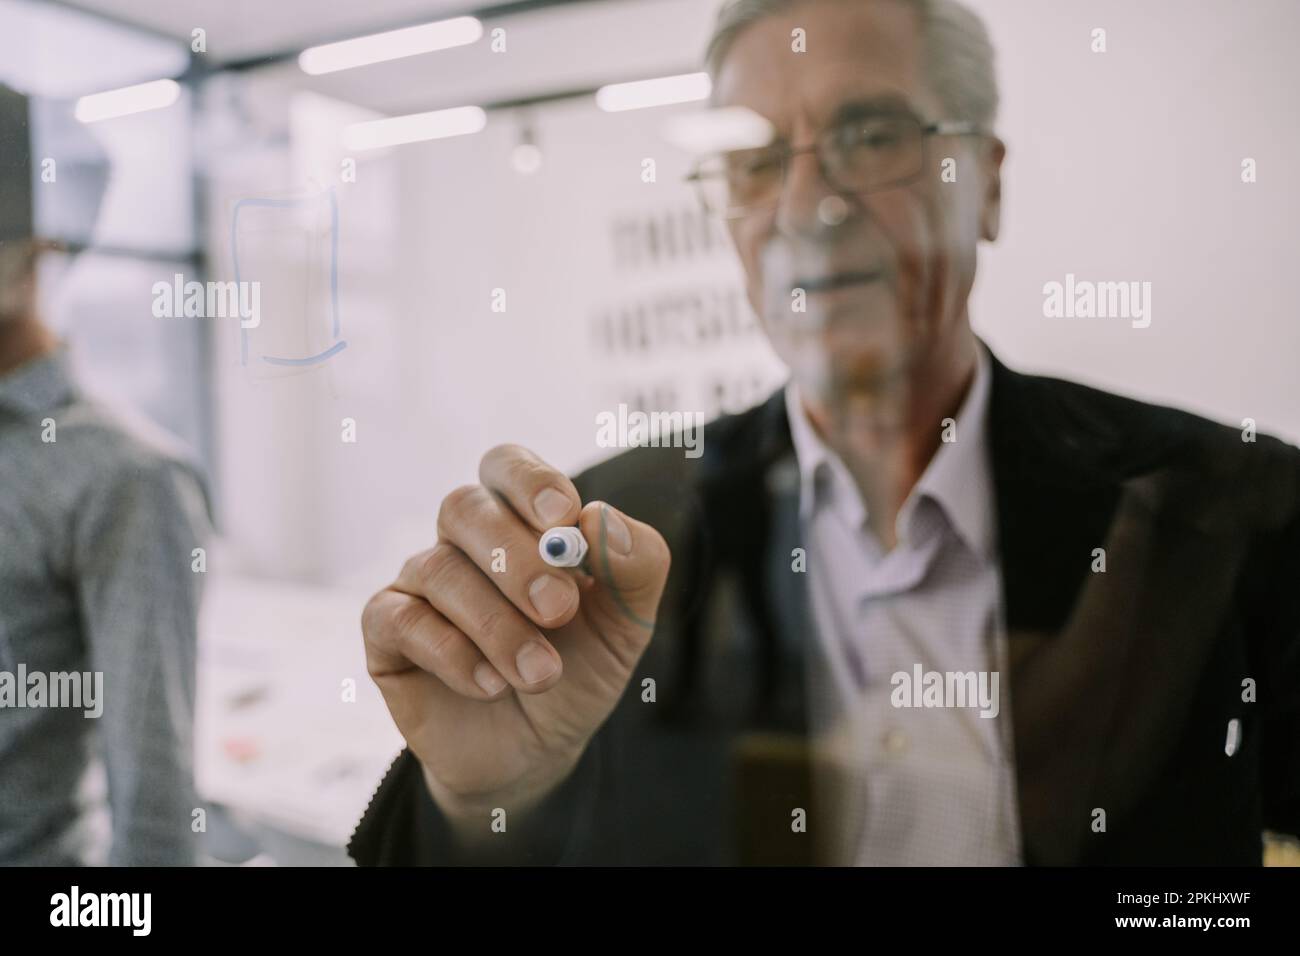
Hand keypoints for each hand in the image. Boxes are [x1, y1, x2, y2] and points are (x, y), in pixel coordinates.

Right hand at [361, 444, 670, 835]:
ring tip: (541, 674)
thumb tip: (601, 520)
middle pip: (463, 508)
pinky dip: (452, 653)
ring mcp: (420, 584)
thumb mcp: (628, 622)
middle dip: (516, 558)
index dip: (528, 480)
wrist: (538, 750)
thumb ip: (636, 564)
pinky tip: (491, 685)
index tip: (563, 516)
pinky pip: (401, 621)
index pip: (506, 465)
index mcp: (520, 520)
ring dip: (497, 625)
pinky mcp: (387, 634)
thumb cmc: (580, 667)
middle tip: (560, 610)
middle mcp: (463, 541)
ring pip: (439, 570)